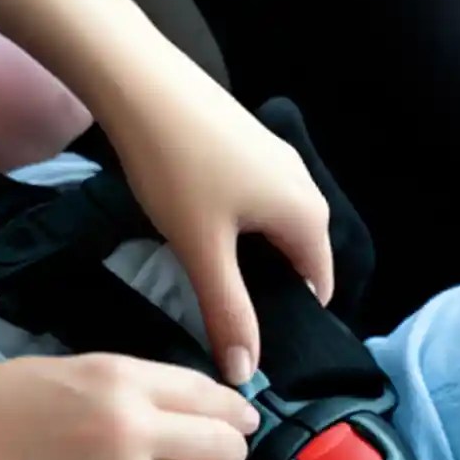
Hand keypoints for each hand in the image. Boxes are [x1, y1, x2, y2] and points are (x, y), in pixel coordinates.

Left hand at [111, 72, 334, 385]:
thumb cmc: (178, 168)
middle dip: (265, 290)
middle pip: (297, 257)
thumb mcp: (202, 250)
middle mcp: (304, 186)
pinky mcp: (248, 144)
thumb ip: (228, 312)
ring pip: (272, 227)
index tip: (249, 344)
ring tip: (204, 274)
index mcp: (307, 216)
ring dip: (247, 257)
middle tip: (220, 315)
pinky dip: (236, 225)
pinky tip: (197, 229)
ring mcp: (277, 160)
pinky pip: (256, 201)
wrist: (142, 85)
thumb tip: (247, 374)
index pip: (318, 286)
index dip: (288, 323)